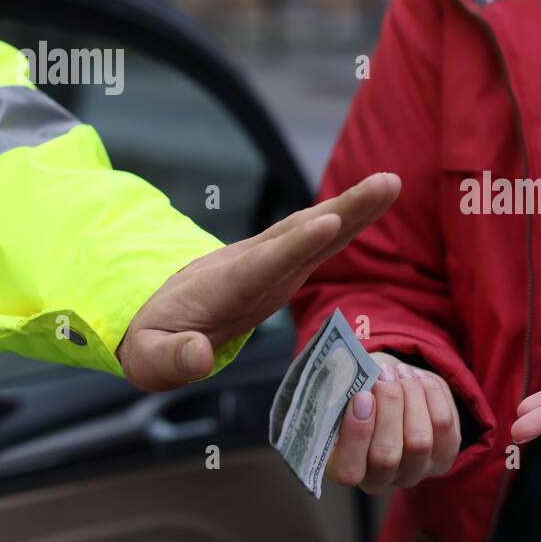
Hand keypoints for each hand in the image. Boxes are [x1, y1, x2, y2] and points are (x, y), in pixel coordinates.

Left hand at [117, 172, 400, 390]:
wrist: (153, 313)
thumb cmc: (153, 340)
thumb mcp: (149, 358)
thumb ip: (172, 357)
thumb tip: (199, 358)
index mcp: (225, 285)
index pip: (265, 263)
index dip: (296, 245)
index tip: (327, 223)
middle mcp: (253, 263)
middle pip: (302, 233)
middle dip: (343, 209)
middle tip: (385, 183)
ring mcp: (272, 262)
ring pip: (316, 229)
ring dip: (354, 207)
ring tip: (391, 184)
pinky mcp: (285, 267)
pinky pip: (322, 241)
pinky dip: (351, 221)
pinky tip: (378, 203)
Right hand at [327, 352, 461, 493]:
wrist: (389, 392)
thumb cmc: (358, 391)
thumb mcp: (343, 392)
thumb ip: (344, 395)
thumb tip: (360, 388)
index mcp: (345, 470)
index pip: (349, 472)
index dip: (356, 434)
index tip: (362, 395)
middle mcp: (380, 480)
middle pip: (386, 455)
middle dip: (387, 405)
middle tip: (384, 374)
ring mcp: (414, 472)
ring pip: (418, 441)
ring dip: (410, 396)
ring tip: (400, 372)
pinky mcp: (443, 456)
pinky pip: (443, 425)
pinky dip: (431, 394)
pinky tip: (418, 378)